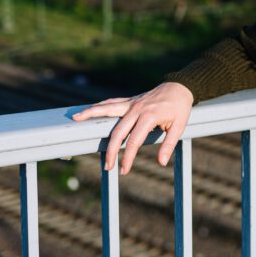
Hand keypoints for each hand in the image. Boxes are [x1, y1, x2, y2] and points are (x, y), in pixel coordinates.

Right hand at [72, 82, 193, 173]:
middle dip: (111, 150)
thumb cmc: (180, 108)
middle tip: (107, 166)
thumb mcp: (179, 126)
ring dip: (91, 114)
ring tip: (75, 119)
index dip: (128, 157)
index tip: (124, 170)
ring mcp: (131, 103)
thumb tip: (161, 162)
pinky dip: (99, 106)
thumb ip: (169, 144)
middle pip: (118, 131)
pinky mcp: (130, 100)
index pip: (134, 140)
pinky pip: (111, 103)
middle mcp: (137, 109)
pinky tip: (88, 111)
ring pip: (107, 109)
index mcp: (149, 116)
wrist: (179, 87)